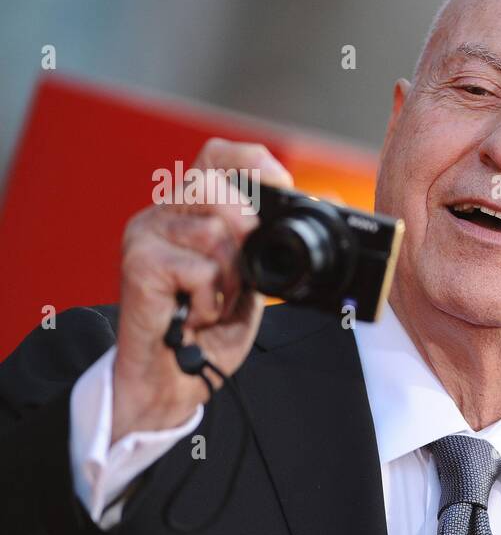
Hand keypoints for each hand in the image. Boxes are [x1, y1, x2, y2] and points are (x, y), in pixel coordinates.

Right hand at [110, 138, 292, 444]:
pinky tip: (196, 315)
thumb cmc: (208, 328)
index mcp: (190, 210)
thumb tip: (327, 202)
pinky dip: (212, 301)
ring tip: (214, 303)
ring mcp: (145, 234)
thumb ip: (268, 241)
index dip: (253, 161)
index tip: (284, 186)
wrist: (174, 378)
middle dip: (246, 228)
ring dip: (231, 280)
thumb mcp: (251, 277)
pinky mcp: (139, 263)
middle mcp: (162, 213)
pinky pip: (201, 268)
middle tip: (243, 271)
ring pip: (215, 233)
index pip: (218, 156)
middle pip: (213, 184)